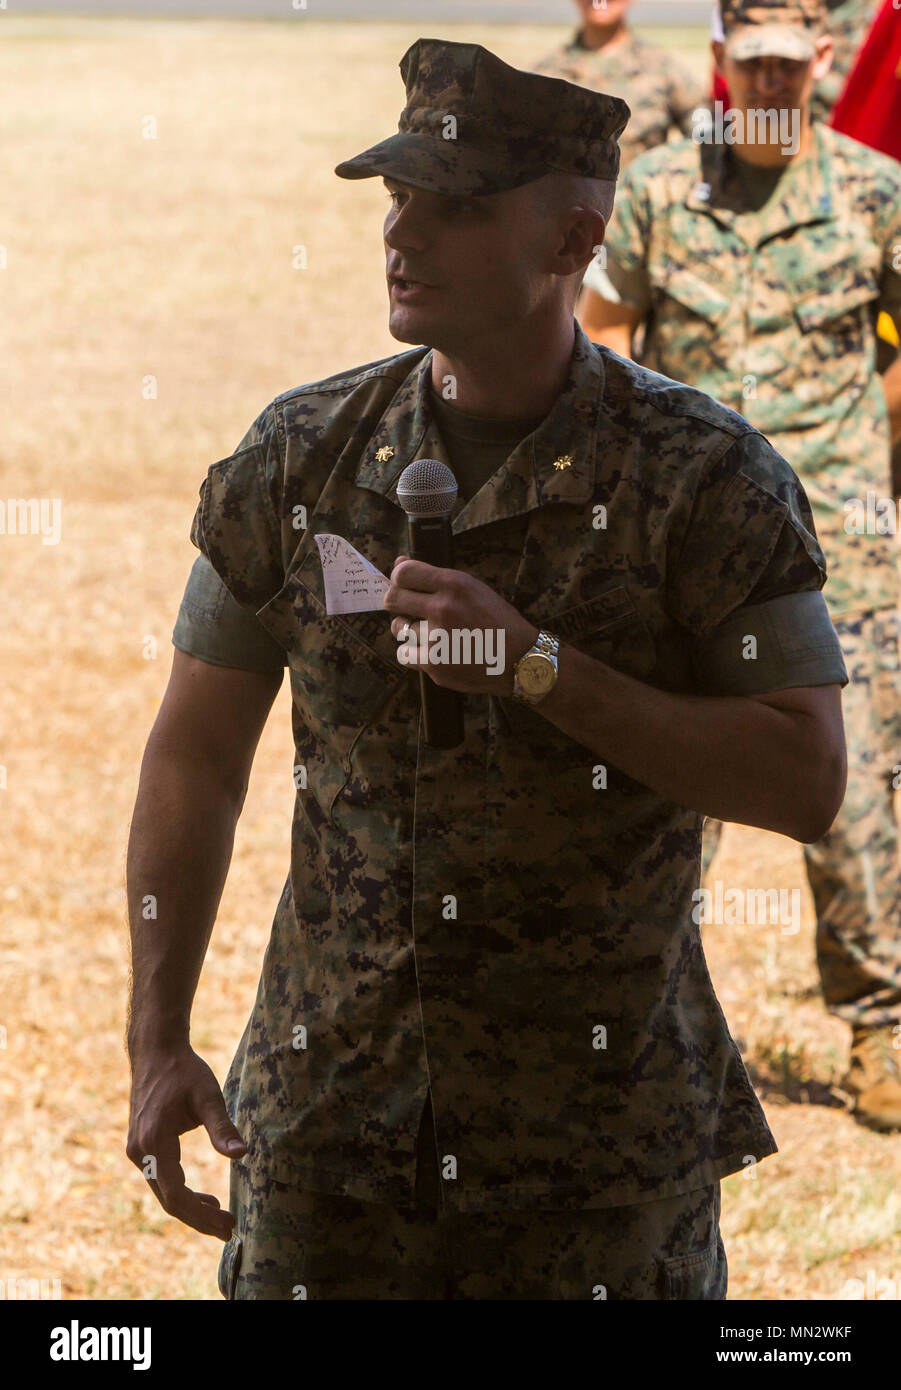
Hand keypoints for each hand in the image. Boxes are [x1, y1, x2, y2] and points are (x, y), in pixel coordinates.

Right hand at [126, 1044, 245, 1239]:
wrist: (155, 1052)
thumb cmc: (184, 1071)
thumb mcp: (208, 1096)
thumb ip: (222, 1127)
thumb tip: (241, 1155)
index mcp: (154, 1141)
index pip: (175, 1194)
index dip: (200, 1216)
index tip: (227, 1225)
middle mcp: (140, 1151)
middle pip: (168, 1200)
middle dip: (198, 1218)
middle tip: (229, 1230)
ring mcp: (137, 1151)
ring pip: (163, 1191)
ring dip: (190, 1208)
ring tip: (221, 1216)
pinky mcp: (141, 1148)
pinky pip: (160, 1179)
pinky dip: (181, 1192)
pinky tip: (204, 1200)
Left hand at [383, 555, 537, 694]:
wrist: (519, 659)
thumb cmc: (497, 621)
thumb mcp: (473, 588)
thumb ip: (435, 577)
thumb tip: (398, 564)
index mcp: (454, 584)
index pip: (403, 573)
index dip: (399, 578)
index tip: (404, 585)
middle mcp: (443, 608)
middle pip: (392, 599)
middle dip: (397, 602)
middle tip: (408, 609)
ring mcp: (436, 638)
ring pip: (398, 628)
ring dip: (408, 629)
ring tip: (429, 632)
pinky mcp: (434, 664)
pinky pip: (404, 654)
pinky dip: (413, 652)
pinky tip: (430, 650)